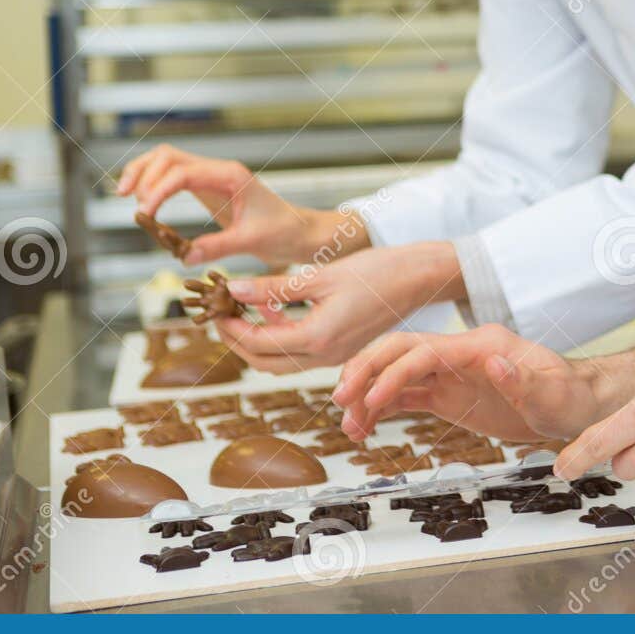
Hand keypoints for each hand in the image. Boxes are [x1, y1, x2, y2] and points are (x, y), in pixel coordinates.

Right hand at [117, 144, 358, 266]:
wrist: (302, 233)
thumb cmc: (285, 232)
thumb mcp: (252, 241)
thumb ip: (218, 246)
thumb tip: (184, 256)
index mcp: (230, 176)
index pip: (182, 172)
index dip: (158, 190)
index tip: (145, 214)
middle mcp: (219, 171)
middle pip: (167, 156)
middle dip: (143, 174)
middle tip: (133, 205)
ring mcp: (212, 178)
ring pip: (167, 162)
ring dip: (144, 175)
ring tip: (129, 199)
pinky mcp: (208, 190)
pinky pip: (174, 178)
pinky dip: (154, 185)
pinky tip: (144, 204)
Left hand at [213, 242, 460, 373]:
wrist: (418, 278)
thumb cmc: (376, 272)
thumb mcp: (320, 276)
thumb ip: (274, 287)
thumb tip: (233, 289)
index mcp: (318, 338)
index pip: (258, 342)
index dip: (231, 325)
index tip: (215, 305)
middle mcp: (325, 356)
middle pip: (264, 361)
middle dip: (236, 339)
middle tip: (220, 312)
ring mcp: (335, 356)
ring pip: (280, 361)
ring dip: (256, 340)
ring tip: (241, 308)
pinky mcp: (341, 349)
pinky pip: (300, 353)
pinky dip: (279, 336)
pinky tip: (273, 308)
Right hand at [332, 324, 605, 443]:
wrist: (575, 406)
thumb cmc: (568, 397)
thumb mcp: (552, 393)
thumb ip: (522, 379)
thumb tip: (493, 360)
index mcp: (481, 346)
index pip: (425, 351)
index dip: (395, 372)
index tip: (373, 400)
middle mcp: (460, 354)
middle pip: (400, 350)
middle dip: (366, 370)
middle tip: (340, 400)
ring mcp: (451, 374)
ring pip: (396, 374)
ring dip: (367, 394)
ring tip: (349, 426)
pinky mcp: (448, 394)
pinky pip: (406, 397)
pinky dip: (380, 409)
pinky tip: (363, 428)